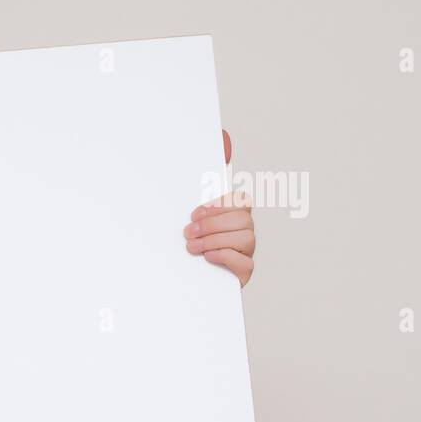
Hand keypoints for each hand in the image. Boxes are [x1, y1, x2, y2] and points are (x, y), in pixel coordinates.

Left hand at [184, 128, 254, 286]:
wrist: (175, 283)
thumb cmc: (183, 244)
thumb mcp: (185, 212)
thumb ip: (202, 181)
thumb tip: (224, 138)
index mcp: (230, 215)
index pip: (241, 199)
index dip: (220, 204)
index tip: (194, 213)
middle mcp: (242, 231)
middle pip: (243, 218)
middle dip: (212, 224)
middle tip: (187, 232)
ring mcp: (245, 252)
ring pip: (245, 238)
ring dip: (214, 240)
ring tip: (192, 248)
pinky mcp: (243, 273)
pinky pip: (245, 262)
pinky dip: (225, 257)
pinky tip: (208, 257)